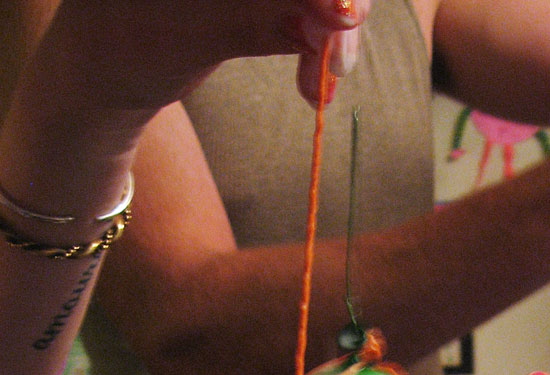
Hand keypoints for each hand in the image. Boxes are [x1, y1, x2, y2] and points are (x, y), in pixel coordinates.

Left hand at [45, 0, 369, 113]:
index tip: (343, 17)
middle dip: (341, 8)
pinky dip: (321, 50)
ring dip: (336, 37)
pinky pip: (315, 13)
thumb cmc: (126, 42)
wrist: (104, 73)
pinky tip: (313, 86)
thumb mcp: (195, 29)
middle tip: (335, 66)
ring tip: (317, 88)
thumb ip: (264, 14)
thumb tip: (342, 9)